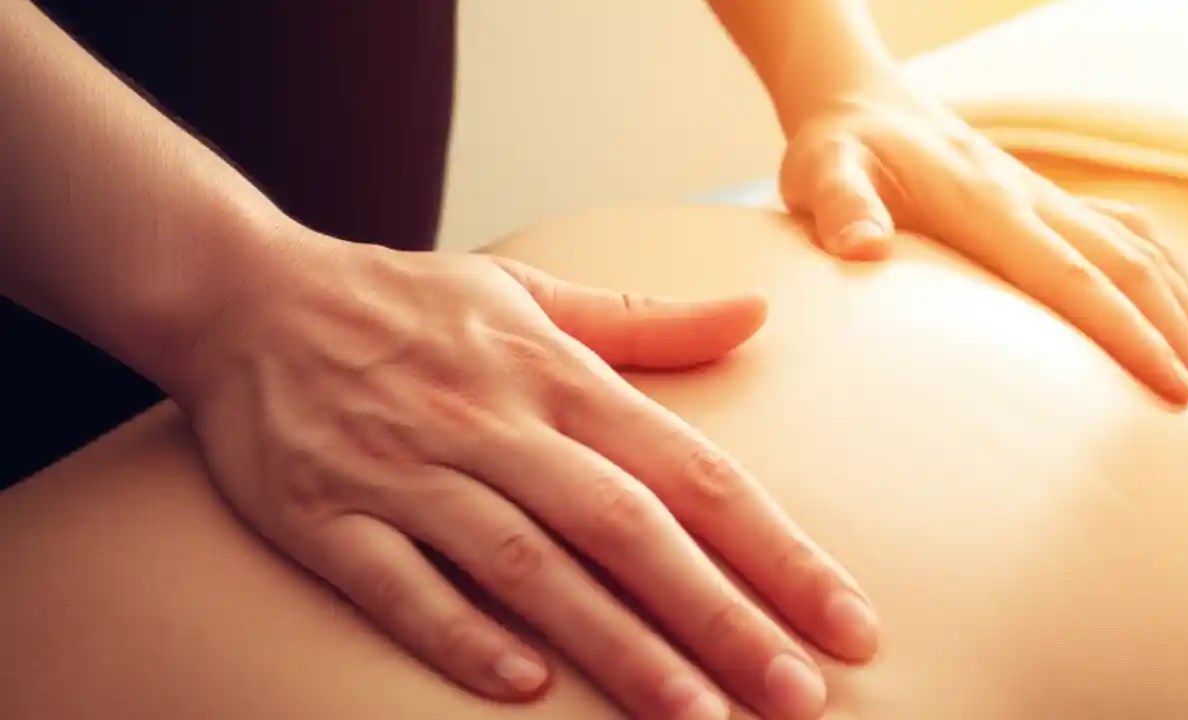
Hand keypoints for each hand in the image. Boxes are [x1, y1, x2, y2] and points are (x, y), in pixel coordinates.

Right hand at [175, 230, 875, 719]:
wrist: (246, 295)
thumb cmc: (406, 303)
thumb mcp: (531, 290)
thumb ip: (648, 320)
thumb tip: (757, 314)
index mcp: (554, 375)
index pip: (689, 469)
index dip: (775, 548)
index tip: (844, 618)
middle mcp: (493, 425)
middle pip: (626, 529)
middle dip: (720, 617)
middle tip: (800, 697)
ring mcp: (407, 472)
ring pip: (528, 568)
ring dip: (615, 647)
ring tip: (695, 719)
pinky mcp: (326, 516)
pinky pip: (399, 585)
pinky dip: (460, 635)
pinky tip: (523, 688)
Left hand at [780, 70, 1187, 407]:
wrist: (860, 103)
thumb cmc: (840, 149)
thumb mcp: (823, 172)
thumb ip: (841, 207)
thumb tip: (862, 249)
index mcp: (989, 206)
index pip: (1074, 277)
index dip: (1129, 334)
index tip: (1177, 387)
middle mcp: (1034, 201)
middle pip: (1131, 269)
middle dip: (1183, 336)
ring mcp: (1046, 200)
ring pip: (1144, 251)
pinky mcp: (1046, 203)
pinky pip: (1129, 233)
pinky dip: (1169, 275)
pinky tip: (1183, 310)